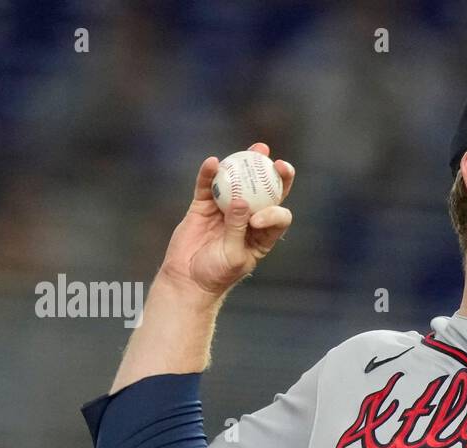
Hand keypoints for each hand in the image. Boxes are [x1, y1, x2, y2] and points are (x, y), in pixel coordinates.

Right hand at [158, 142, 295, 300]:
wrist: (188, 279)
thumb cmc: (216, 274)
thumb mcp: (232, 256)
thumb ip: (237, 229)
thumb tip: (241, 201)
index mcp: (263, 235)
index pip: (278, 215)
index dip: (275, 211)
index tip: (258, 219)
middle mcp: (248, 218)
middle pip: (266, 192)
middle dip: (274, 175)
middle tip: (277, 162)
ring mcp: (226, 209)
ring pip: (239, 182)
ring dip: (247, 165)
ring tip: (257, 149)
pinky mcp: (203, 206)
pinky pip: (208, 186)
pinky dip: (210, 173)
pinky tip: (213, 162)